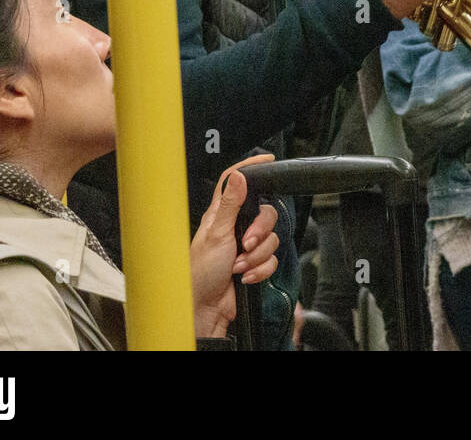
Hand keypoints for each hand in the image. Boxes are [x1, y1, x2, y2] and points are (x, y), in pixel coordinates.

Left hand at [189, 154, 280, 337]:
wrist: (205, 310)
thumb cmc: (199, 274)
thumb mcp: (215, 235)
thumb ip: (229, 205)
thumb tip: (239, 176)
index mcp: (222, 213)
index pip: (237, 181)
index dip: (252, 168)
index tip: (268, 161)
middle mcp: (236, 226)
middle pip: (265, 212)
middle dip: (260, 231)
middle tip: (246, 243)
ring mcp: (246, 245)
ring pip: (271, 238)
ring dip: (257, 256)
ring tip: (240, 266)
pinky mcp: (255, 263)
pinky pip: (272, 259)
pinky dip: (260, 270)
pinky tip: (245, 277)